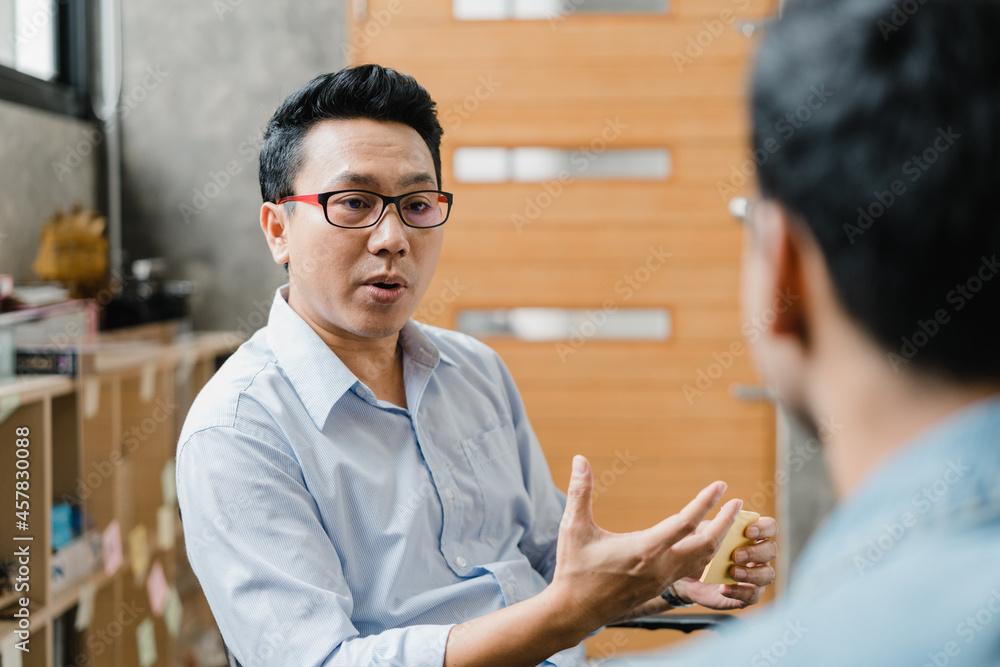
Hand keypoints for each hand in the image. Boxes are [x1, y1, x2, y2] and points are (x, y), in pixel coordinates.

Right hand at [548, 455, 742, 631]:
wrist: (574, 611)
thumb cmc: (573, 569)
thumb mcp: (574, 527)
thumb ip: (580, 492)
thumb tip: (579, 459)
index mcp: (644, 549)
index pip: (686, 523)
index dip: (706, 502)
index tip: (721, 485)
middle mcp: (659, 567)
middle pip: (707, 545)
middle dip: (725, 523)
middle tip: (737, 503)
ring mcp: (662, 581)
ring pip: (703, 560)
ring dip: (718, 539)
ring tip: (726, 520)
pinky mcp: (659, 589)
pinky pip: (692, 571)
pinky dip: (705, 554)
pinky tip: (705, 542)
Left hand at [671, 516, 777, 609]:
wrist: (686, 576)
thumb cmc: (699, 548)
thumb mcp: (703, 534)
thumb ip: (715, 524)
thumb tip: (724, 510)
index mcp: (752, 534)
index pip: (770, 526)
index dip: (764, 528)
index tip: (748, 532)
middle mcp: (759, 555)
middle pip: (771, 550)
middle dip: (756, 552)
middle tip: (736, 555)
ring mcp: (756, 576)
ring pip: (768, 574)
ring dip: (751, 573)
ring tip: (731, 572)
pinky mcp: (747, 594)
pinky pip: (753, 595)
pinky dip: (739, 592)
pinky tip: (724, 588)